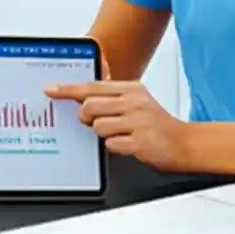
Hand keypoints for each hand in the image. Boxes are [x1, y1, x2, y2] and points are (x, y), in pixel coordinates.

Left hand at [44, 80, 188, 171]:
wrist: (183, 143)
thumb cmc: (156, 124)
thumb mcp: (137, 101)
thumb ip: (112, 98)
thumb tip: (82, 99)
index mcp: (131, 89)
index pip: (92, 85)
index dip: (68, 89)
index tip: (51, 90)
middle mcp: (134, 102)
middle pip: (90, 106)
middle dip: (86, 118)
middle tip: (97, 122)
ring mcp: (137, 121)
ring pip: (98, 127)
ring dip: (103, 134)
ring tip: (120, 134)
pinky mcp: (140, 141)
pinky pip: (110, 145)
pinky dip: (115, 147)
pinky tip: (128, 144)